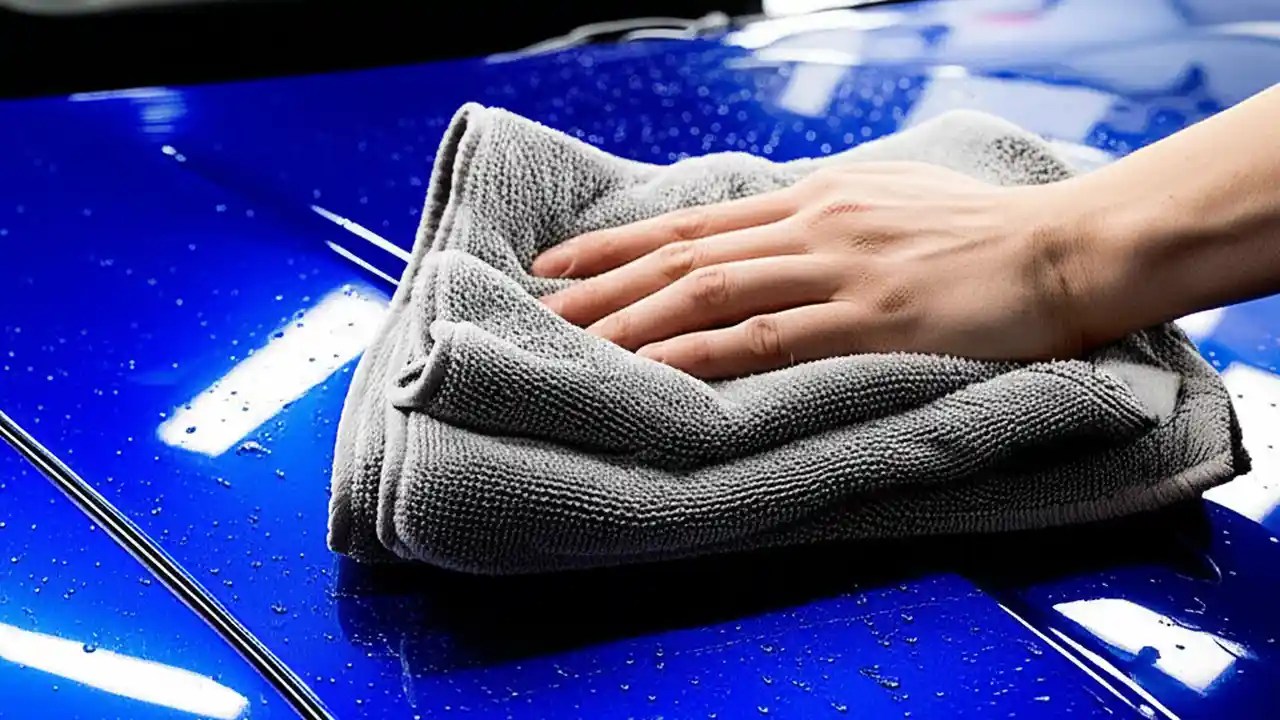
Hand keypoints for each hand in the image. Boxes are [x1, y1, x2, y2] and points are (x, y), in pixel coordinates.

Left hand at [533, 162, 1087, 378]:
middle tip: (542, 306)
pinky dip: (705, 355)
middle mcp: (814, 225)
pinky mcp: (874, 319)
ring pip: (713, 292)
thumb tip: (767, 241)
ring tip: (576, 342)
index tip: (561, 261)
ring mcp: (840, 270)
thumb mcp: (888, 204)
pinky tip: (658, 372)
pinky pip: (769, 337)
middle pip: (686, 253)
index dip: (619, 243)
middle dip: (606, 282)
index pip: (694, 221)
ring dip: (638, 319)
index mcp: (816, 198)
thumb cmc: (982, 233)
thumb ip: (822, 222)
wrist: (1067, 248)